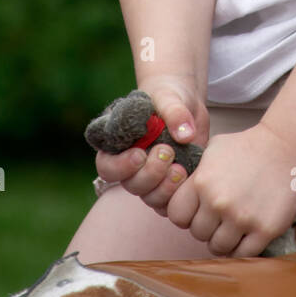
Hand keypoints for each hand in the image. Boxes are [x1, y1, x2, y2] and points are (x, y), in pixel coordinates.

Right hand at [93, 73, 208, 205]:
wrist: (188, 102)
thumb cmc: (169, 95)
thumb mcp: (169, 96)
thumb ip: (174, 111)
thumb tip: (185, 135)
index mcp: (118, 143)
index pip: (106, 165)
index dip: (120, 166)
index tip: (140, 154)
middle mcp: (131, 164)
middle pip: (129, 184)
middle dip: (149, 174)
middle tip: (167, 152)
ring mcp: (151, 176)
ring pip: (149, 197)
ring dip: (164, 188)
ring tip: (180, 168)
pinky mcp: (170, 183)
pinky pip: (169, 201)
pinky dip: (178, 194)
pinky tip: (189, 176)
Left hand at [165, 122, 295, 256]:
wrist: (285, 147)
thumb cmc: (247, 147)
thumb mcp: (212, 151)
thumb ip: (194, 174)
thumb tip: (178, 190)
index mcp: (202, 182)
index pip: (177, 216)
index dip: (186, 215)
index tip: (197, 212)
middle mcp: (218, 202)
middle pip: (198, 234)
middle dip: (207, 227)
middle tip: (220, 217)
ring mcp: (241, 218)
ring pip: (218, 247)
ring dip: (224, 239)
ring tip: (234, 226)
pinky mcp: (264, 230)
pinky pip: (243, 254)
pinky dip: (243, 248)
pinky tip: (247, 234)